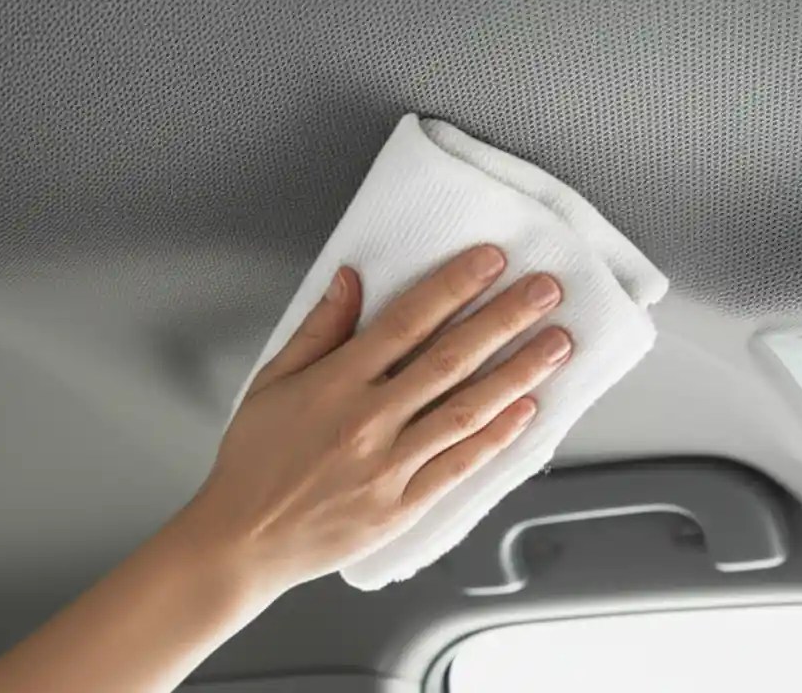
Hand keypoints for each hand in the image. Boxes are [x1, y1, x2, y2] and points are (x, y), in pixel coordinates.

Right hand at [186, 245, 570, 592]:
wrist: (244, 540)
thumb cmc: (254, 460)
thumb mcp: (272, 381)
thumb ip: (318, 329)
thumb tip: (352, 278)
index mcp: (335, 383)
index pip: (407, 322)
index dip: (453, 286)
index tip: (491, 261)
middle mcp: (368, 421)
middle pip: (450, 360)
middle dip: (504, 319)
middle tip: (546, 291)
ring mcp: (390, 466)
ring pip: (467, 410)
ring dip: (518, 373)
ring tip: (557, 344)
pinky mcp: (403, 505)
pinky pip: (460, 464)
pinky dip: (497, 436)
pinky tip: (529, 410)